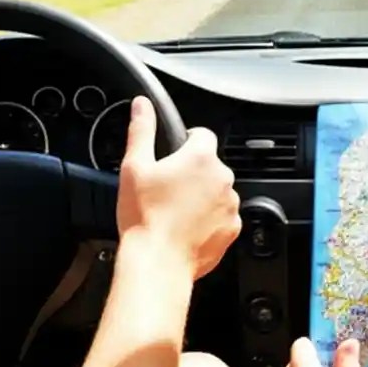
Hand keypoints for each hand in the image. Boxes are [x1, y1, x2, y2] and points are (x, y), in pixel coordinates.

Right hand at [117, 96, 239, 279]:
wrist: (157, 261)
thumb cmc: (144, 216)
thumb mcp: (134, 166)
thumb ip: (141, 130)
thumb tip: (142, 105)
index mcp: (201, 157)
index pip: (202, 135)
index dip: (185, 142)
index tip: (173, 155)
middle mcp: (223, 178)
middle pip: (210, 165)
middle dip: (192, 172)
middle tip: (167, 188)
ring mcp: (231, 204)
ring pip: (217, 191)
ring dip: (202, 196)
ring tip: (175, 210)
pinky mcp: (233, 228)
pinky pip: (222, 216)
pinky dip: (209, 219)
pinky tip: (186, 227)